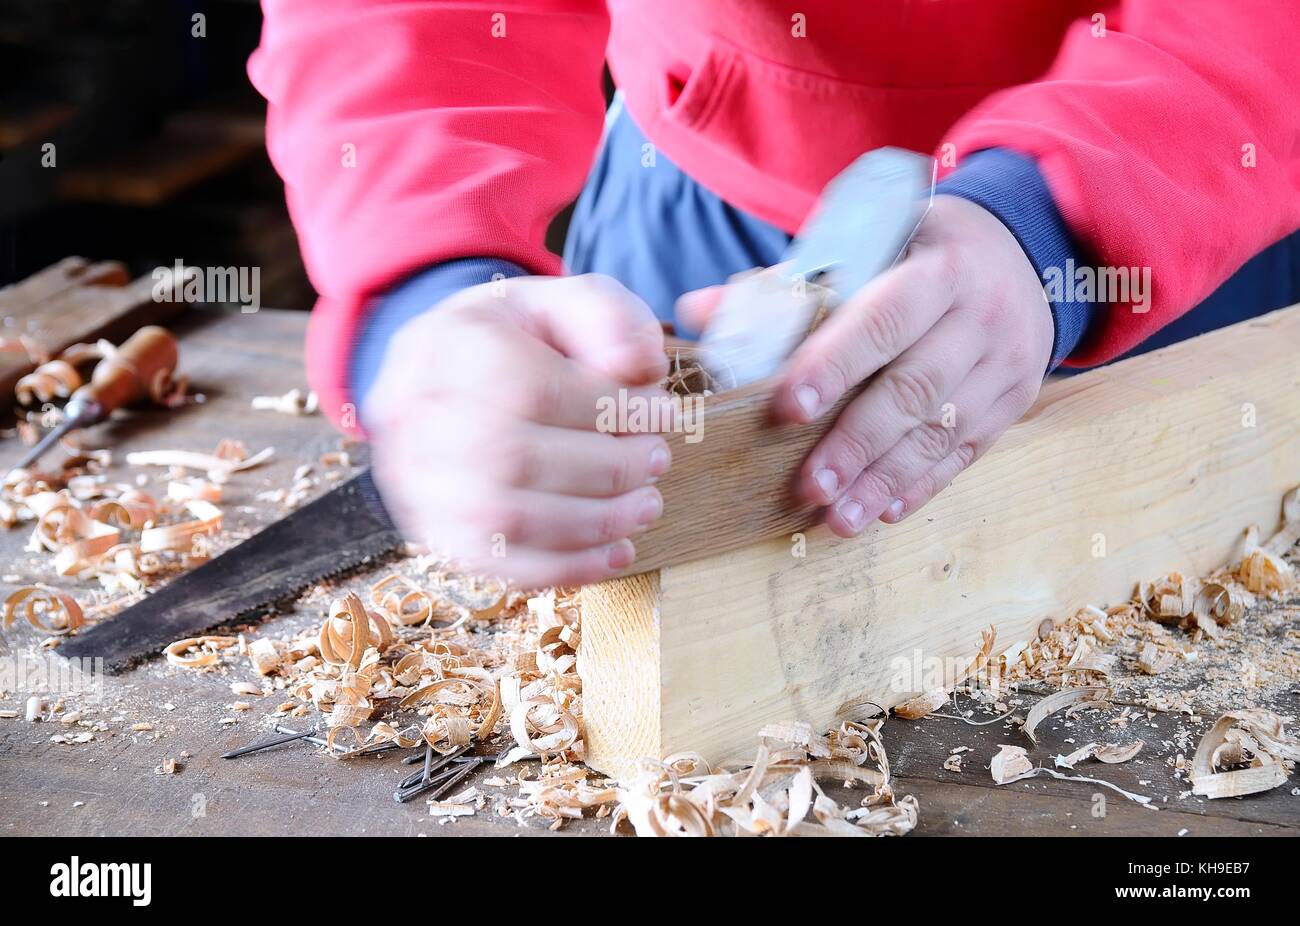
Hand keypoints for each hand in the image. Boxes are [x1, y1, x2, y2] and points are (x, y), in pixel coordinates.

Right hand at [365, 274, 673, 586]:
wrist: (444, 377)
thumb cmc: (516, 339)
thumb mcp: (561, 301)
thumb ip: (607, 319)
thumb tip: (641, 367)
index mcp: (448, 347)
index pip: (530, 388)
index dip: (610, 409)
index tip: (664, 412)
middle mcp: (417, 418)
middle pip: (517, 458)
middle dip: (609, 468)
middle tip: (657, 460)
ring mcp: (418, 482)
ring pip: (508, 520)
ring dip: (597, 522)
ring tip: (647, 504)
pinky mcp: (435, 531)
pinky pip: (500, 566)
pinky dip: (570, 567)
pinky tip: (616, 552)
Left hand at [681, 194, 1053, 535]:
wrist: (1024, 252)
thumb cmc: (918, 252)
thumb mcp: (868, 244)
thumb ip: (787, 283)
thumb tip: (697, 311)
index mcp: (938, 268)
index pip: (883, 320)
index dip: (834, 365)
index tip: (788, 408)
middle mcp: (981, 317)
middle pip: (915, 388)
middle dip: (857, 442)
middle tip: (809, 486)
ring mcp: (1005, 364)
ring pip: (941, 431)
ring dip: (885, 479)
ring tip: (838, 518)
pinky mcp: (1013, 403)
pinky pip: (966, 453)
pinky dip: (921, 485)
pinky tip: (882, 511)